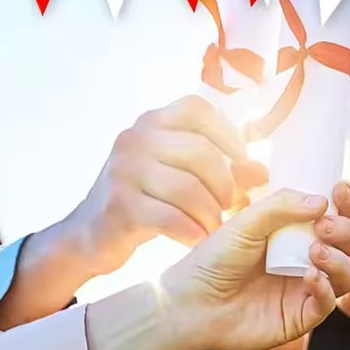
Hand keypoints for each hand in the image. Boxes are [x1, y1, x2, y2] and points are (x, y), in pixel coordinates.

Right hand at [63, 95, 267, 275]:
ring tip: (214, 226)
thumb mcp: (178, 175)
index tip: (242, 160)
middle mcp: (134, 138)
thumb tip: (261, 171)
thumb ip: (220, 168)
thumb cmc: (143, 201)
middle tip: (231, 205)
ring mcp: (123, 170)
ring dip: (211, 213)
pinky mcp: (118, 206)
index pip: (198, 110)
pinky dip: (193, 232)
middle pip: (201, 152)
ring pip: (189, 188)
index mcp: (152, 121)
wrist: (87, 236)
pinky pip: (171, 218)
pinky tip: (198, 240)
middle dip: (224, 183)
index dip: (228, 133)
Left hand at [160, 182, 349, 349]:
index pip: (332, 213)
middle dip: (345, 231)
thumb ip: (281, 206)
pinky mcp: (301, 317)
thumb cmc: (214, 260)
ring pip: (346, 274)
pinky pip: (328, 303)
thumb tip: (322, 201)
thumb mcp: (245, 223)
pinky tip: (309, 277)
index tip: (340, 191)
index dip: (345, 201)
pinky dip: (325, 288)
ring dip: (339, 259)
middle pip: (347, 243)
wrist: (191, 306)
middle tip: (324, 226)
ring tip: (315, 251)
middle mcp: (305, 258)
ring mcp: (305, 288)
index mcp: (294, 232)